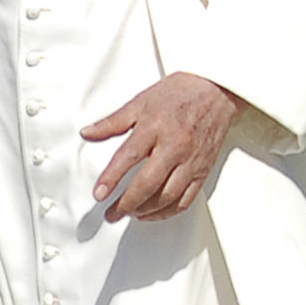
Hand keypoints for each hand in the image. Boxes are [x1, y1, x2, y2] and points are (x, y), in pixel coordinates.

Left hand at [82, 72, 238, 220]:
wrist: (217, 91)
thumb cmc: (181, 94)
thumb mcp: (141, 102)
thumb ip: (113, 121)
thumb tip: (88, 133)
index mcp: (156, 126)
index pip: (129, 156)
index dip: (112, 178)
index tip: (99, 194)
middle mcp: (175, 146)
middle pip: (148, 183)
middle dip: (126, 203)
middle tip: (111, 213)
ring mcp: (191, 160)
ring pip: (168, 196)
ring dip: (146, 210)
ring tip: (130, 213)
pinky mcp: (203, 170)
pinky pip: (186, 198)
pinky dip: (168, 212)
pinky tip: (154, 213)